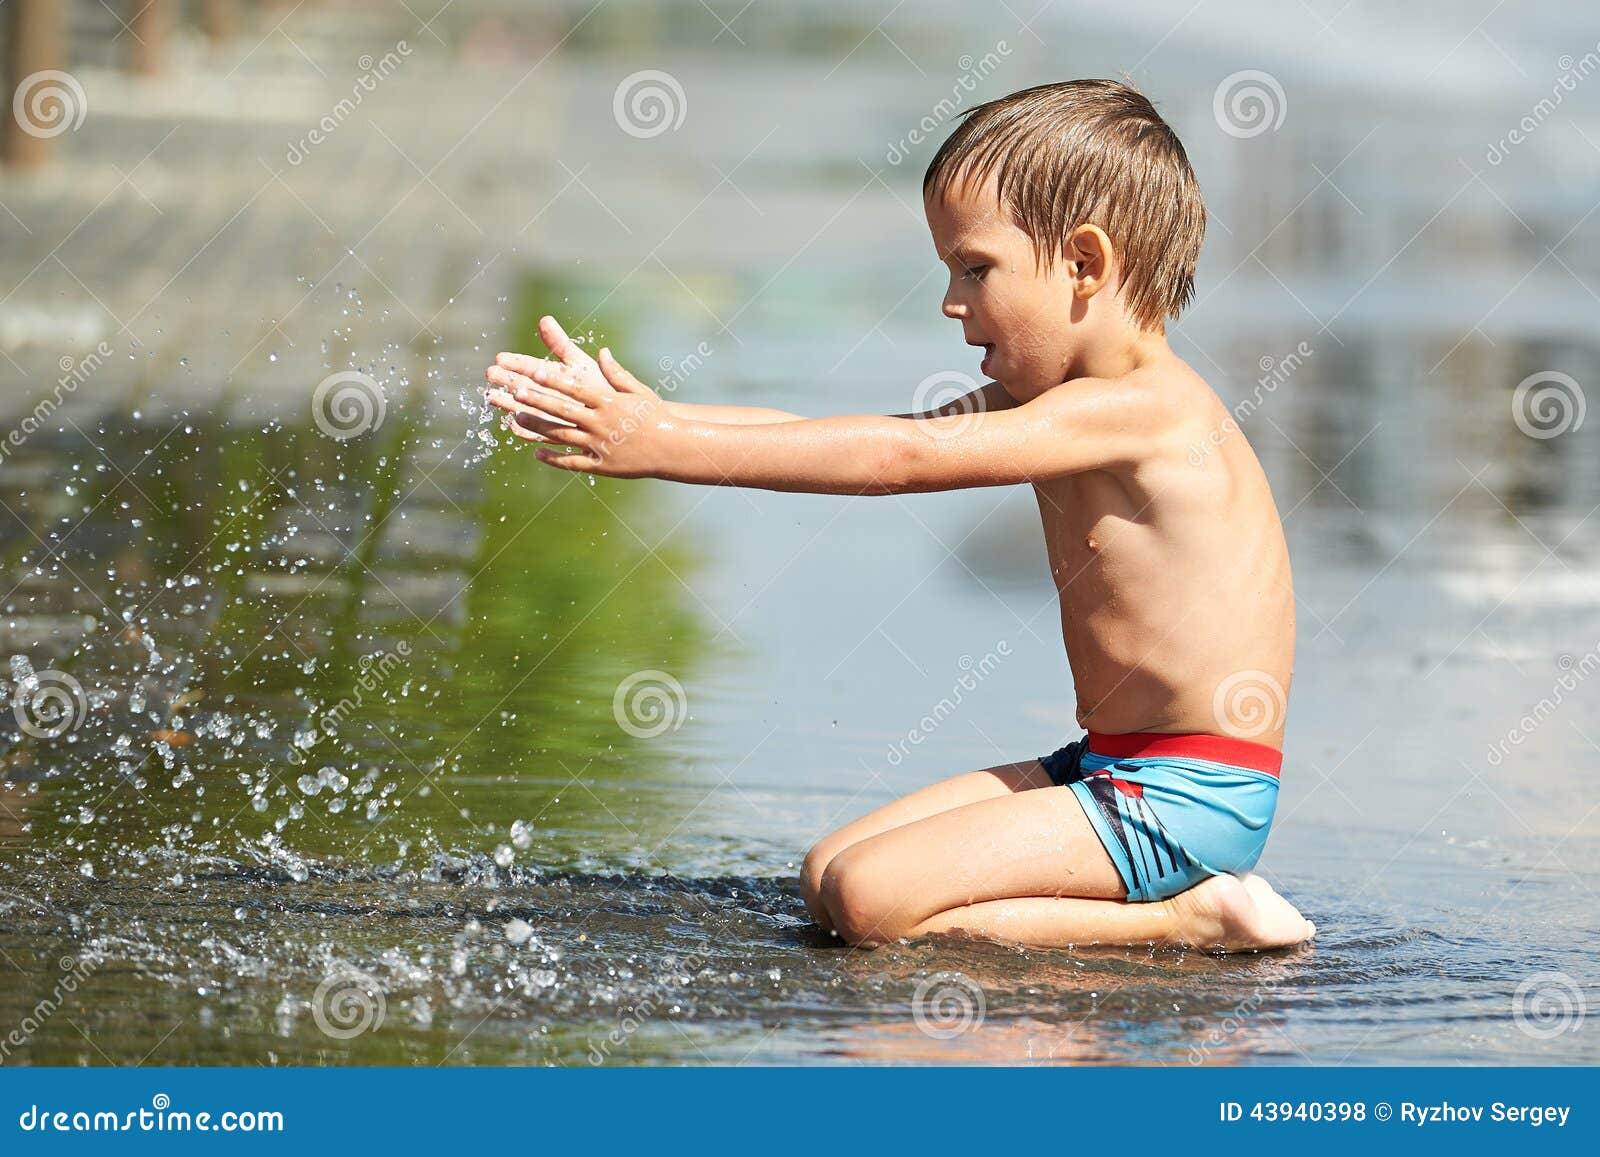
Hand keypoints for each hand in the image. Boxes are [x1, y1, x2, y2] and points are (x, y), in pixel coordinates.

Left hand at [484, 315, 670, 477]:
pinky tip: (536, 453)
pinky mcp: (602, 465)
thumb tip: (603, 353)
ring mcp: (600, 445)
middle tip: (515, 392)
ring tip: (517, 418)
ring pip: (562, 435)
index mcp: (609, 402)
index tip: (534, 372)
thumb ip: (617, 373)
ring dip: (538, 426)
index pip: (575, 388)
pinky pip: (572, 461)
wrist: (673, 448)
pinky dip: (553, 458)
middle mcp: (601, 422)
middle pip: (563, 410)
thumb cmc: (658, 416)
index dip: (553, 380)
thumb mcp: (639, 391)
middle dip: (538, 400)